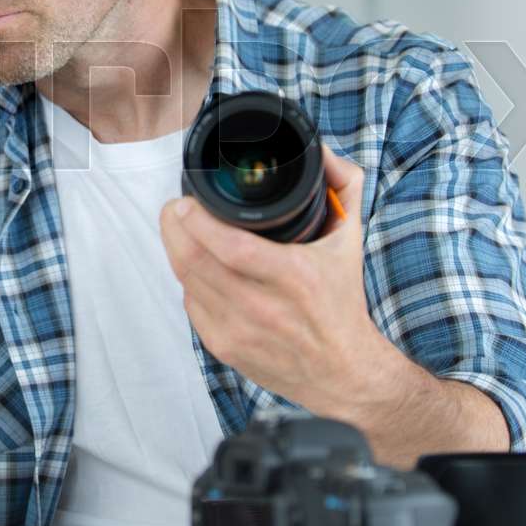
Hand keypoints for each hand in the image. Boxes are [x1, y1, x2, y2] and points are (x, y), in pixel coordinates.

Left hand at [159, 145, 401, 422]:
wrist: (344, 373)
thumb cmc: (342, 304)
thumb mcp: (350, 242)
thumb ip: (344, 188)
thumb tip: (322, 152)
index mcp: (295, 277)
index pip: (230, 246)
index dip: (198, 221)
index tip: (187, 201)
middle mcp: (264, 307)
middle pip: (196, 261)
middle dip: (175, 227)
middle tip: (175, 209)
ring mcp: (240, 331)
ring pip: (187, 281)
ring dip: (176, 250)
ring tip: (179, 229)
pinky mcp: (225, 349)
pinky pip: (190, 305)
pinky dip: (188, 281)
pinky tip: (195, 267)